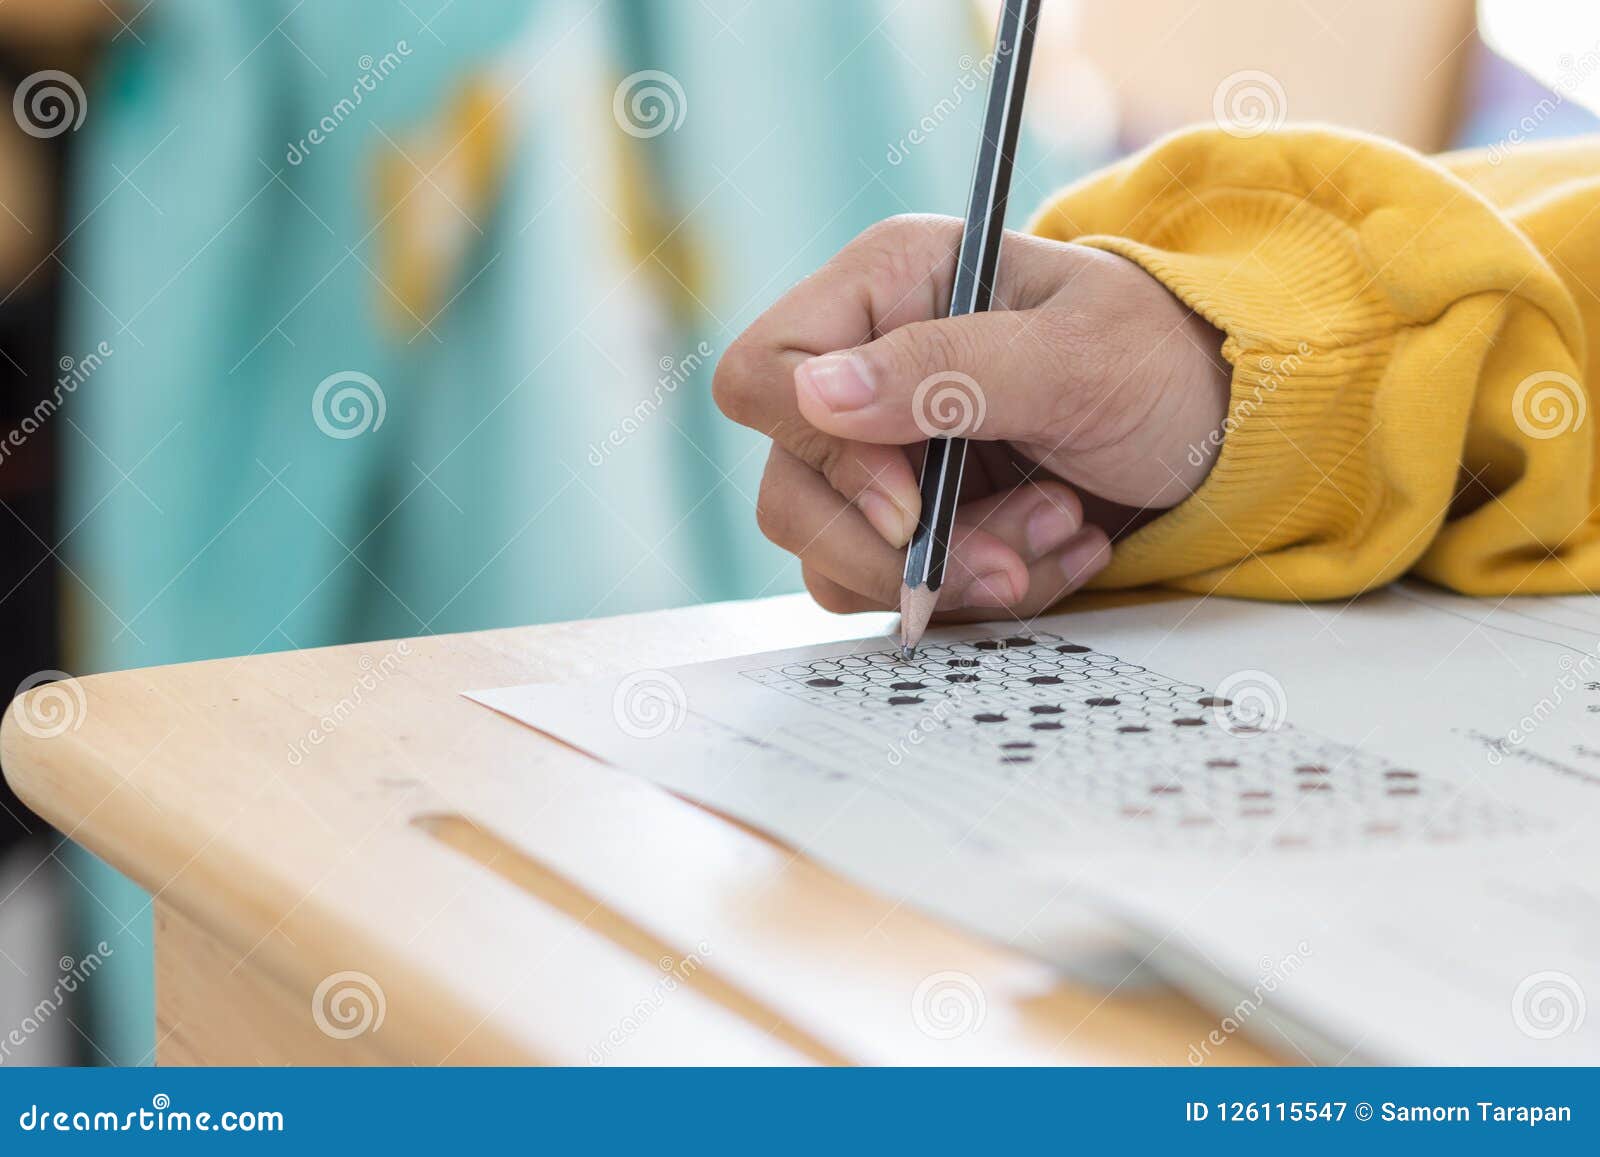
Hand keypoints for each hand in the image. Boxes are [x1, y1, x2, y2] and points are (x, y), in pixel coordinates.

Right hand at [714, 214, 1228, 618]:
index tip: (912, 503)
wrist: (1224, 425)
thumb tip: (814, 392)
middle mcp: (868, 368)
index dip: (821, 452)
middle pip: (789, 490)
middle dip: (905, 546)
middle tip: (1010, 557)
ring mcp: (885, 451)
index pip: (765, 374)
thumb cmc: (1164, 359)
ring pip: (835, 555)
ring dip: (955, 572)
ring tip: (1060, 531)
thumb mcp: (1075, 356)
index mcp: (886, 287)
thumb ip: (944, 369)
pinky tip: (1056, 551)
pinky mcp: (913, 517)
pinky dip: (979, 589)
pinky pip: (896, 587)